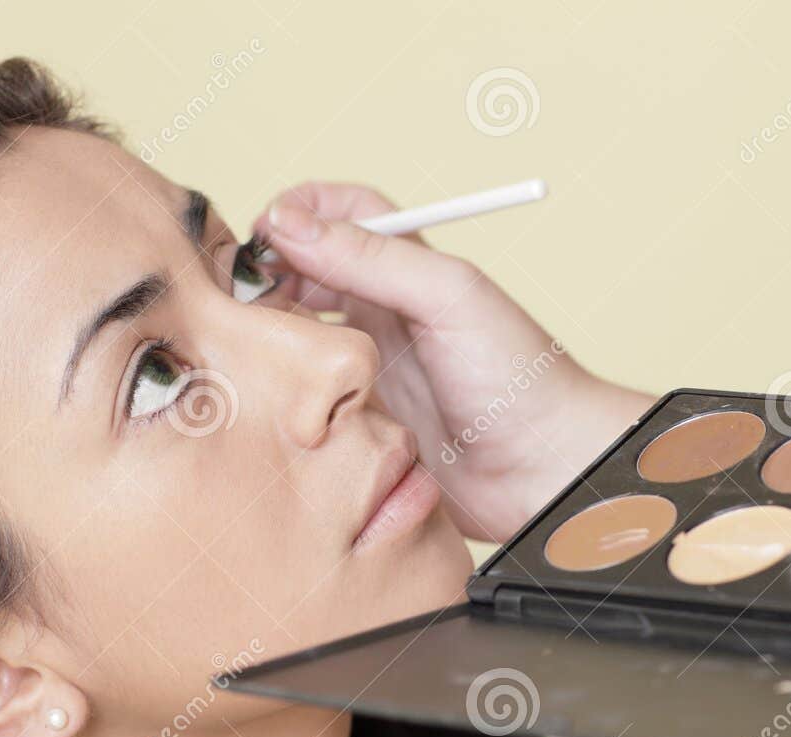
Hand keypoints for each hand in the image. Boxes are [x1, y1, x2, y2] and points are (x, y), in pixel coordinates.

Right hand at [253, 182, 648, 540]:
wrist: (549, 472)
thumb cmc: (520, 379)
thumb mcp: (450, 298)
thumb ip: (373, 258)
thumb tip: (288, 223)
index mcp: (410, 274)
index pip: (344, 216)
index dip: (301, 210)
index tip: (266, 231)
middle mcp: (386, 318)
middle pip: (304, 276)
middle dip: (266, 276)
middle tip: (241, 299)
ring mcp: (372, 375)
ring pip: (297, 341)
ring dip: (268, 338)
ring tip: (252, 346)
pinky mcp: (363, 430)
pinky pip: (307, 405)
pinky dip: (281, 397)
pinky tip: (269, 399)